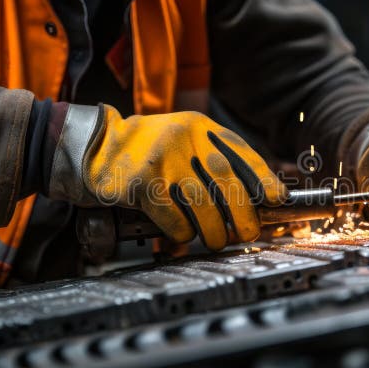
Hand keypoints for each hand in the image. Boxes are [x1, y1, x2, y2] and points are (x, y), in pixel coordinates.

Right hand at [49, 105, 286, 249]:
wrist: (91, 146)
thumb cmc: (142, 151)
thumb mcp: (180, 140)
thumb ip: (210, 159)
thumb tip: (251, 195)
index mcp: (198, 127)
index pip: (240, 152)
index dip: (263, 178)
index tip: (277, 199)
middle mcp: (184, 139)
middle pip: (227, 182)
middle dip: (244, 214)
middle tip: (247, 232)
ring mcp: (163, 160)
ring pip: (204, 205)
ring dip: (214, 230)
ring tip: (215, 240)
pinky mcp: (142, 183)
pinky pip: (174, 218)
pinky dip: (182, 233)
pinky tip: (179, 234)